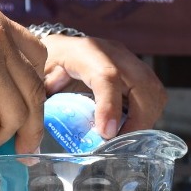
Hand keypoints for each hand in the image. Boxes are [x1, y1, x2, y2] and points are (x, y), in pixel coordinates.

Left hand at [38, 33, 165, 138]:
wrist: (60, 46)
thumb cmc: (48, 63)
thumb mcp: (39, 77)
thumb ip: (41, 99)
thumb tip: (36, 135)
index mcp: (85, 52)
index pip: (107, 76)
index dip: (110, 107)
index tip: (106, 134)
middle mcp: (113, 53)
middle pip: (143, 85)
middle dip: (138, 121)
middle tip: (119, 144)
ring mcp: (129, 60)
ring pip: (154, 91)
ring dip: (145, 120)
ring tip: (124, 138)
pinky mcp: (138, 71)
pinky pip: (154, 95)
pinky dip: (146, 115)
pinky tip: (128, 128)